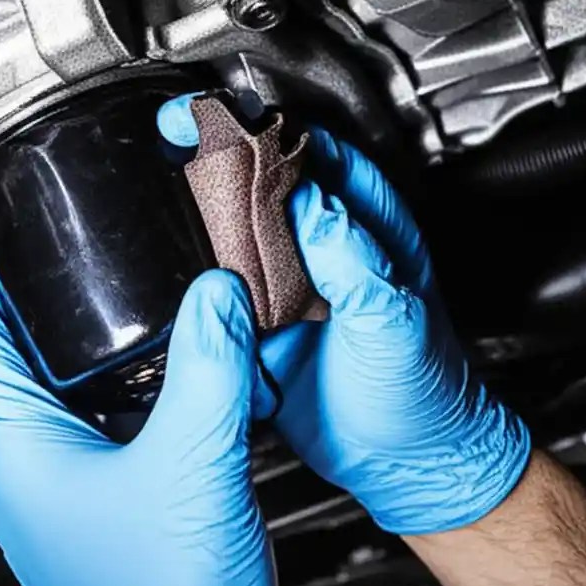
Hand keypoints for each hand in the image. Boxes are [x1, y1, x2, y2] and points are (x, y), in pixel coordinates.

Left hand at [0, 235, 278, 585]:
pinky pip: (100, 434)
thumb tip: (217, 294)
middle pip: (17, 365)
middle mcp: (30, 476)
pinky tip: (163, 377)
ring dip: (80, 349)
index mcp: (21, 455)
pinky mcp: (105, 515)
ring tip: (109, 297)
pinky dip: (120, 393)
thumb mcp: (194, 464)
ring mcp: (65, 499)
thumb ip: (208, 368)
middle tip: (57, 250)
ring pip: (61, 402)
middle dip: (35, 305)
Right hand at [158, 98, 530, 535]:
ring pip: (233, 237)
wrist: (405, 468)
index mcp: (368, 228)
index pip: (316, 154)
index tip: (224, 117)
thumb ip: (354, 259)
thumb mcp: (395, 319)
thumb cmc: (425, 392)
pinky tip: (170, 277)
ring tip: (160, 205)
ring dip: (199, 223)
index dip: (268, 128)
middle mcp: (323, 248)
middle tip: (171, 143)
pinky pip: (218, 297)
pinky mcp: (259, 330)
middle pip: (261, 187)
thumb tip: (309, 202)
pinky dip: (194, 288)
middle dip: (217, 164)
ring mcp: (288, 287)